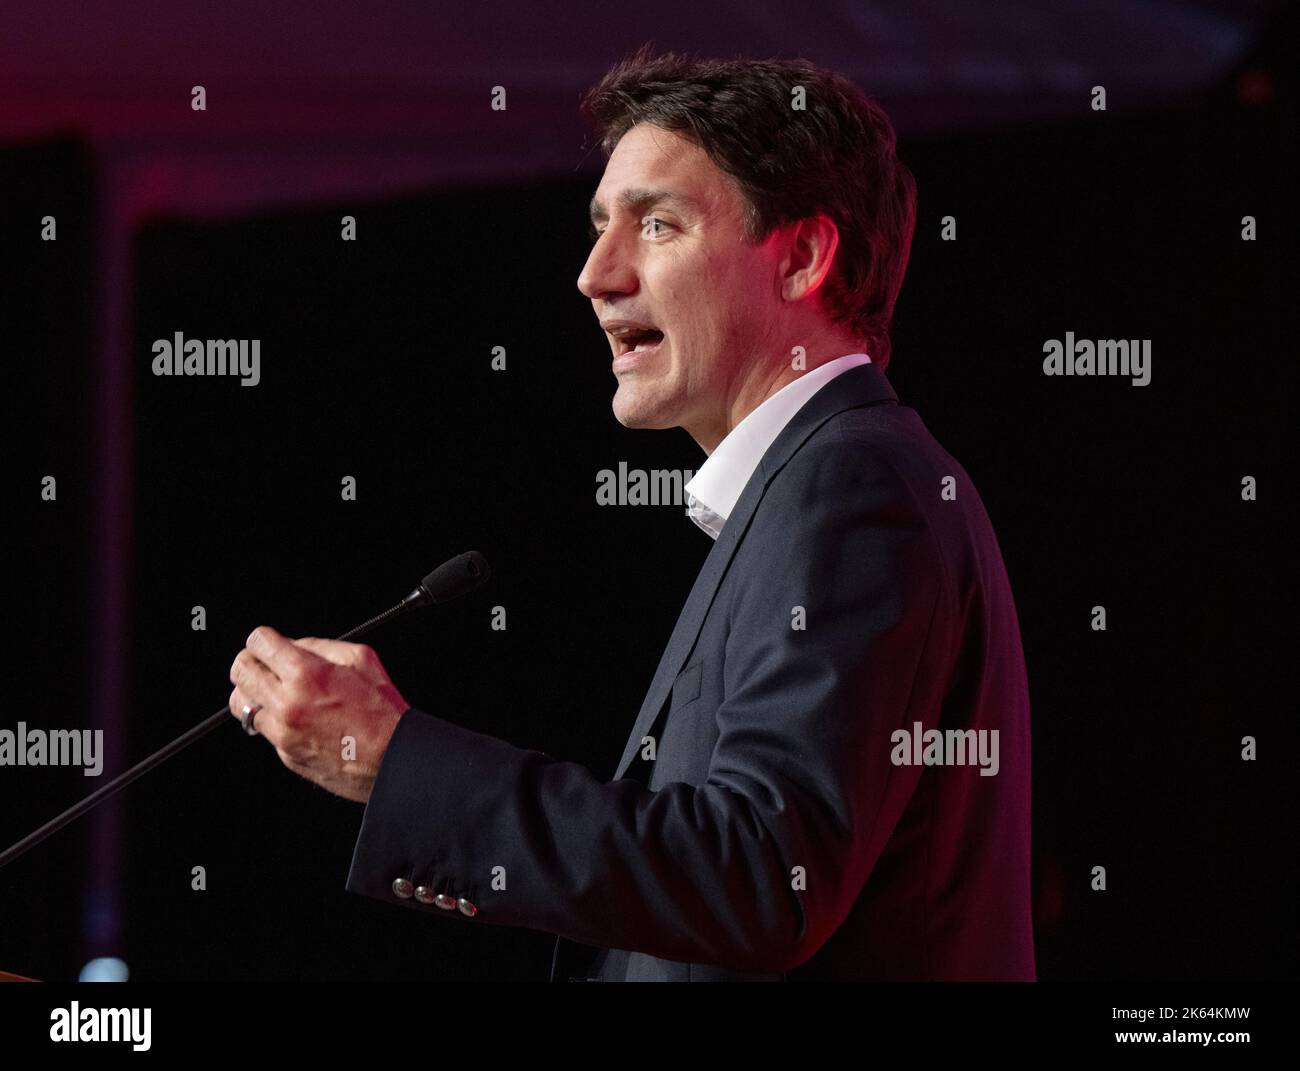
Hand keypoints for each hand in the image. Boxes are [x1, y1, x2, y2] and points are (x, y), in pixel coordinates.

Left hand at [228, 626, 409, 802]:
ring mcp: (282, 731)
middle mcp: (287, 703)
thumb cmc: (382, 711)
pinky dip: (273, 720)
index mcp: (305, 674)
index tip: (268, 643)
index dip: (263, 639)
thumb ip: (321, 646)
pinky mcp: (284, 753)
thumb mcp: (362, 659)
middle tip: (263, 663)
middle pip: (240, 671)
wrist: (391, 758)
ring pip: (241, 704)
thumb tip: (294, 645)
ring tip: (273, 692)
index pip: (258, 643)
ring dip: (254, 693)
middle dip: (250, 661)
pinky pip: (264, 729)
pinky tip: (297, 718)